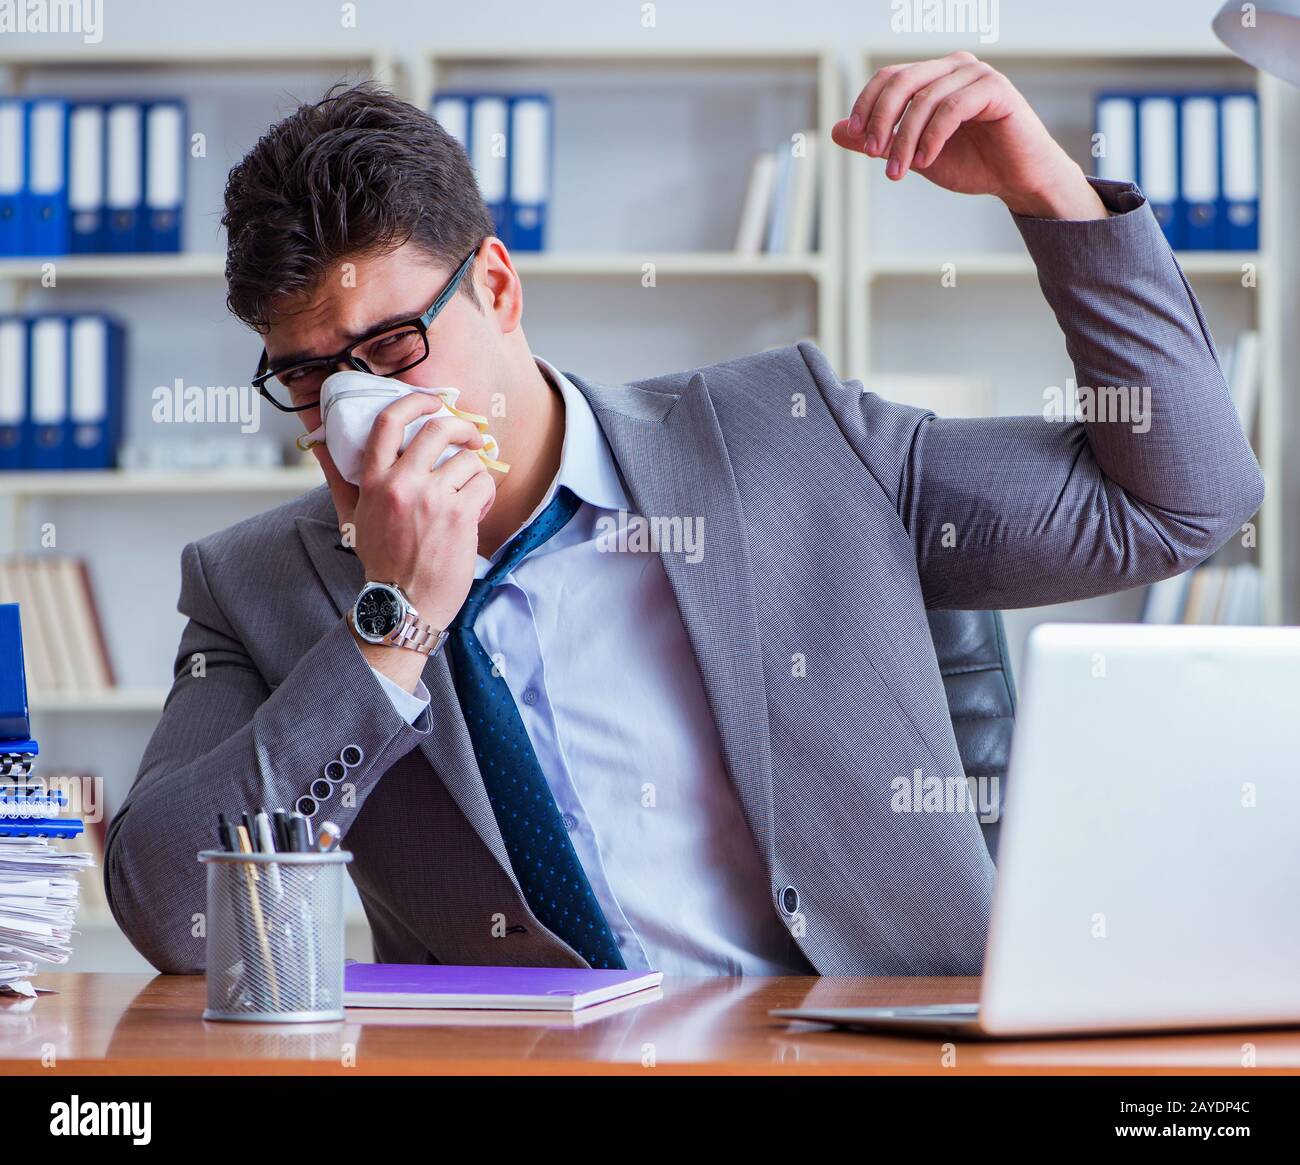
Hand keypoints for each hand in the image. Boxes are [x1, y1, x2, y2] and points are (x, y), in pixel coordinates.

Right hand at [314, 392, 496, 635]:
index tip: (434, 401)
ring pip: (468, 459)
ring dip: (476, 472)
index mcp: (373, 481)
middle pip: (438, 429)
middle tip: (473, 437)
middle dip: (463, 427)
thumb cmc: (381, 562)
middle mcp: (400, 484)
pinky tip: (478, 509)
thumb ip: (339, 479)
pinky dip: (486, 493)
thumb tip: (319, 446)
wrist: (403, 604)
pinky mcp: (457, 515)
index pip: (388, 422)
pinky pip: (483, 484)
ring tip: (471, 491)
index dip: (416, 401)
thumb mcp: (352, 518)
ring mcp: (430, 498)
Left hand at [831, 51, 1107, 219]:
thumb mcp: (914, 154)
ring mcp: (977, 74)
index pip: (890, 77)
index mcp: (934, 76)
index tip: (853, 134)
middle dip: (881, 118)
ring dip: (905, 139)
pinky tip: (925, 161)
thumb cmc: (972, 163)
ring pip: (924, 99)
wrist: (1017, 180)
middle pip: (902, 81)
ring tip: (897, 172)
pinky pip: (951, 108)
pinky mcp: (996, 90)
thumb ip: (880, 141)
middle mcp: (955, 67)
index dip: (866, 103)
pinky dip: (932, 137)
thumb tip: (836, 131)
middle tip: (871, 152)